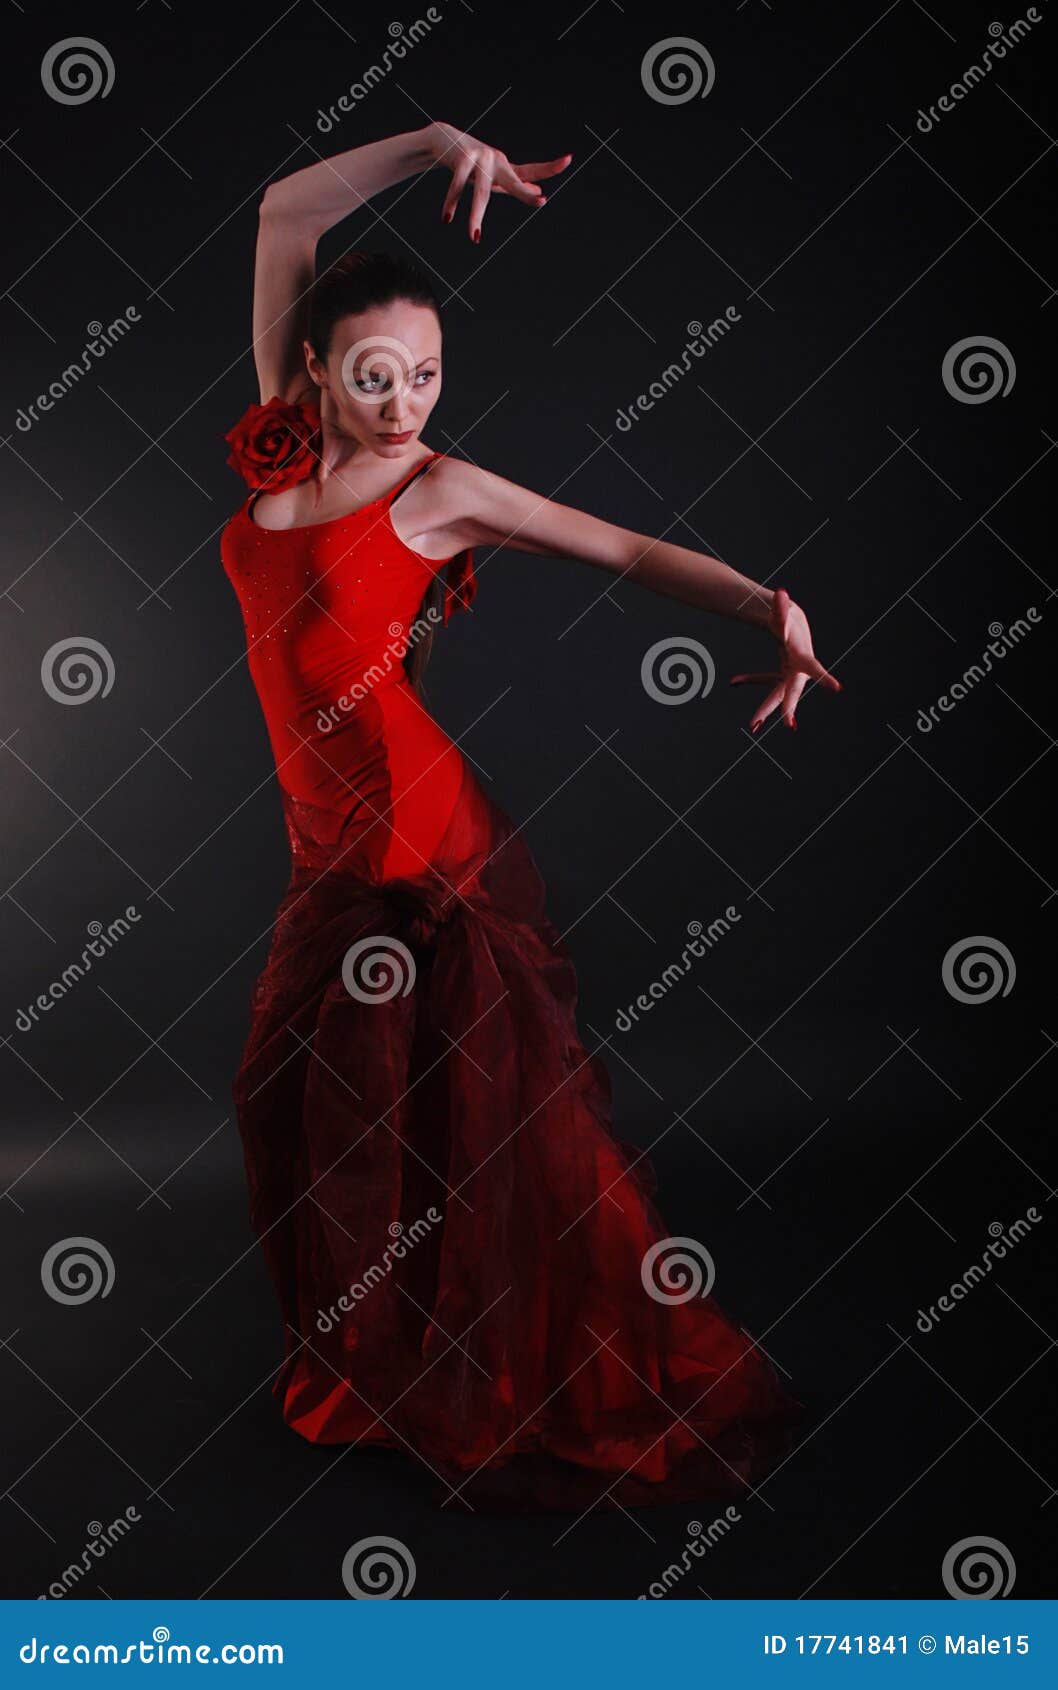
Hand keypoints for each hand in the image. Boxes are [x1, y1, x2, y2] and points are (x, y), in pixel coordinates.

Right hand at [425, 122, 570, 240]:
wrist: (442, 138)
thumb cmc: (472, 161)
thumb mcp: (494, 174)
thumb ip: (515, 182)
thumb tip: (537, 189)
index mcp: (506, 167)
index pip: (531, 169)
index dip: (550, 167)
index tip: (568, 159)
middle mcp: (497, 159)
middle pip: (514, 182)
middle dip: (525, 193)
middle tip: (541, 201)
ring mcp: (480, 157)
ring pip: (481, 192)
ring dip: (476, 216)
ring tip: (474, 237)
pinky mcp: (462, 157)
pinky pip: (457, 185)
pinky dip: (452, 203)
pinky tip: (447, 218)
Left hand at [730, 588, 841, 732]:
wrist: (791, 623)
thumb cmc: (790, 619)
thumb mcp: (784, 614)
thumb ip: (780, 608)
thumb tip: (780, 592)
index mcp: (803, 658)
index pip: (815, 668)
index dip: (826, 678)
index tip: (838, 688)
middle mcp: (798, 671)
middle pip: (791, 692)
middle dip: (789, 709)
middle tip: (789, 726)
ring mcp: (789, 676)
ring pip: (776, 695)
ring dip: (764, 711)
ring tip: (753, 726)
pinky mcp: (781, 676)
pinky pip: (764, 680)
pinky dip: (749, 679)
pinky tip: (734, 681)